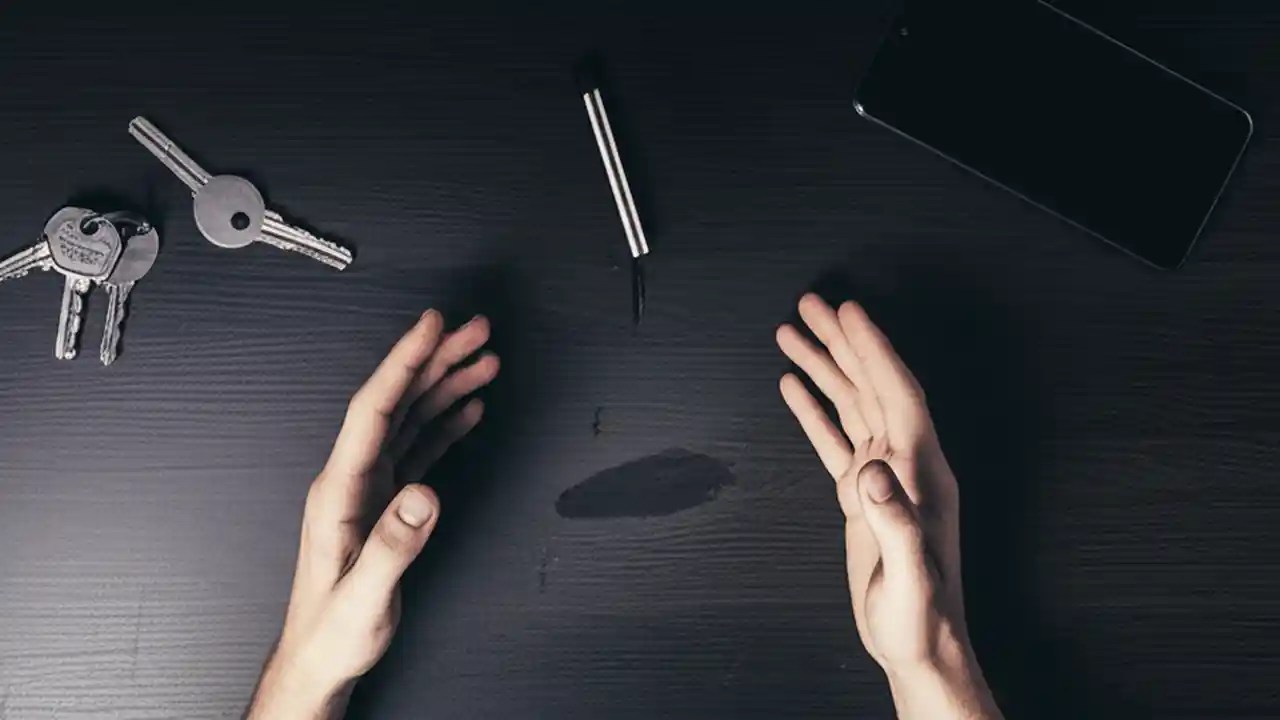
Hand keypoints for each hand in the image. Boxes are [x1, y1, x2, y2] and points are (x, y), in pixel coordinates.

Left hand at [246, 310, 498, 719]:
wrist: (320, 655)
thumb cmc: (334, 629)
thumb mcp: (363, 596)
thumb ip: (393, 545)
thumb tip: (424, 495)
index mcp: (339, 490)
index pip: (373, 410)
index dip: (402, 362)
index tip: (430, 327)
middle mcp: (352, 478)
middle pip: (396, 401)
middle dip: (436, 359)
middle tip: (475, 331)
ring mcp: (368, 487)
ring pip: (410, 418)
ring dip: (446, 385)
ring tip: (483, 360)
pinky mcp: (384, 500)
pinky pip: (418, 447)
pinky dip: (445, 423)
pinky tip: (467, 409)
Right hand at [777, 294, 999, 719]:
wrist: (918, 645)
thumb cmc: (919, 617)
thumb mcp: (910, 574)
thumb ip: (895, 520)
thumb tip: (870, 469)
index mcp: (921, 471)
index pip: (898, 394)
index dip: (875, 350)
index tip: (850, 313)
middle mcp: (905, 464)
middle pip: (873, 386)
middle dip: (843, 342)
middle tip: (811, 305)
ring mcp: (883, 476)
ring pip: (852, 405)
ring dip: (825, 367)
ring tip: (791, 334)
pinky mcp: (862, 494)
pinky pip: (836, 437)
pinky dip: (815, 409)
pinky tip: (795, 387)